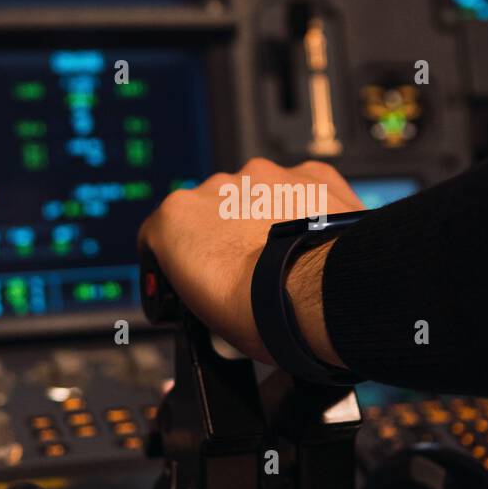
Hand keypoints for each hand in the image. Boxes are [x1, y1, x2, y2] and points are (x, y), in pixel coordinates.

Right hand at [137, 158, 363, 365]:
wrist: (326, 298)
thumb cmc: (265, 314)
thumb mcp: (202, 314)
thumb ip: (195, 279)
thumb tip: (208, 285)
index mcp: (176, 217)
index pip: (161, 233)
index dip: (178, 259)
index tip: (195, 276)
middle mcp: (216, 186)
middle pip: (213, 211)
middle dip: (226, 238)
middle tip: (248, 275)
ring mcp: (264, 176)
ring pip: (259, 195)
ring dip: (265, 219)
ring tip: (286, 260)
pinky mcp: (310, 174)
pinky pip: (300, 189)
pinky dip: (305, 209)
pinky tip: (312, 241)